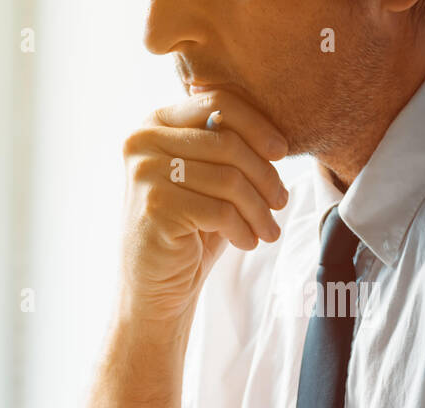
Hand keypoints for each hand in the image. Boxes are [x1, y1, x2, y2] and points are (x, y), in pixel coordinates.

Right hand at [120, 90, 288, 327]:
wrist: (153, 287)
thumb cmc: (186, 229)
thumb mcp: (205, 179)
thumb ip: (223, 147)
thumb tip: (275, 137)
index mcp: (154, 123)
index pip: (217, 104)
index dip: (258, 126)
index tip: (281, 153)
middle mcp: (143, 142)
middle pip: (227, 143)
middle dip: (265, 176)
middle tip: (280, 203)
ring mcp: (145, 173)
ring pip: (229, 180)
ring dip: (258, 209)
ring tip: (269, 229)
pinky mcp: (155, 207)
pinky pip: (220, 210)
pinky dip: (242, 229)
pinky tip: (248, 241)